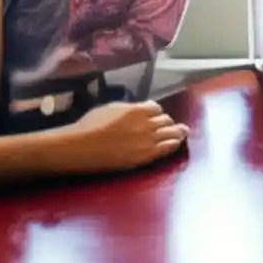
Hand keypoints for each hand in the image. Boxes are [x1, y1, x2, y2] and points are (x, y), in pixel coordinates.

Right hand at [55, 100, 188, 173]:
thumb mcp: (110, 108)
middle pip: (165, 119)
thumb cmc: (90, 125)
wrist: (81, 147)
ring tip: (181, 131)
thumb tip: (138, 110)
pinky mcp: (146, 156)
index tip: (154, 115)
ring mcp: (148, 140)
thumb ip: (128, 108)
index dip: (155, 111)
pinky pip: (168, 147)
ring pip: (171, 132)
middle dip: (165, 121)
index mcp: (137, 109)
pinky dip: (175, 142)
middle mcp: (146, 123)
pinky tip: (178, 142)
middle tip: (166, 125)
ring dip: (176, 131)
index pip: (155, 107)